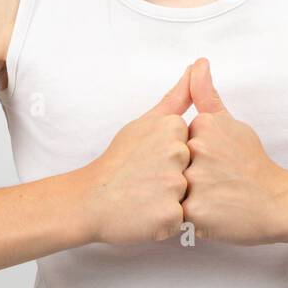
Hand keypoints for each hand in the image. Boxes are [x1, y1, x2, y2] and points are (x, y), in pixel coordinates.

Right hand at [81, 65, 192, 243]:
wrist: (88, 199)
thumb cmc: (118, 161)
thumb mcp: (145, 123)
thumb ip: (177, 98)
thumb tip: (199, 66)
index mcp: (172, 128)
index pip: (193, 146)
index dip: (173, 158)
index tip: (150, 159)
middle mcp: (176, 153)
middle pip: (193, 172)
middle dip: (174, 180)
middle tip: (146, 180)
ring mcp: (174, 185)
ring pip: (188, 197)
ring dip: (171, 201)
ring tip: (146, 197)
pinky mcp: (171, 215)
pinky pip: (181, 221)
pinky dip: (166, 222)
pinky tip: (146, 213)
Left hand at [182, 58, 287, 244]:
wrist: (278, 202)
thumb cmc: (252, 164)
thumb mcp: (230, 124)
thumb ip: (206, 95)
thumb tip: (198, 63)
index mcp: (202, 125)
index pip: (176, 141)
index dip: (192, 156)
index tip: (215, 162)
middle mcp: (196, 149)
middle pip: (172, 164)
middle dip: (187, 177)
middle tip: (216, 182)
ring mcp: (194, 180)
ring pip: (172, 190)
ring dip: (187, 197)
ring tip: (213, 198)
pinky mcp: (194, 211)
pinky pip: (176, 214)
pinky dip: (190, 217)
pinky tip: (211, 212)